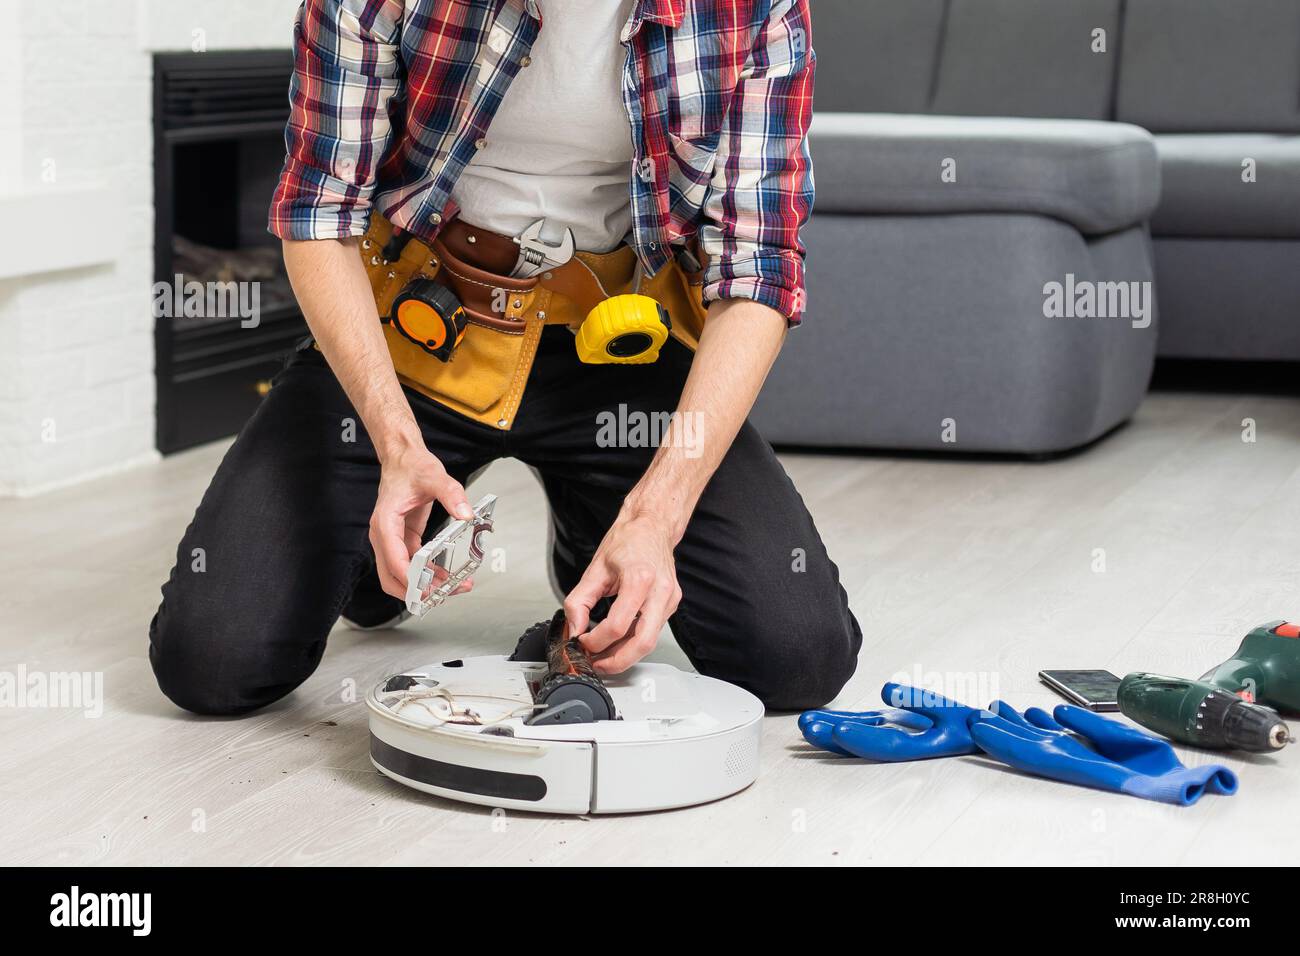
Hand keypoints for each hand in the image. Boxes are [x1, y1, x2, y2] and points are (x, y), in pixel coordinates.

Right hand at [370, 444, 472, 598]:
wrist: (403, 458)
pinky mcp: (402, 541)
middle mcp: (383, 535)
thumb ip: (452, 495)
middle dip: (415, 591)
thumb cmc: (411, 467)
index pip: (393, 559)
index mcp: (385, 522)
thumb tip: (466, 515)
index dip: (410, 577)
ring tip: (454, 589)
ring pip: (401, 576)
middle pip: (391, 577)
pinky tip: (447, 578)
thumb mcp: (435, 476)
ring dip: (424, 587)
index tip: (428, 588)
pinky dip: (427, 575)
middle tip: (442, 596)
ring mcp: (391, 540)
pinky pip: (412, 566)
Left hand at [563, 513, 681, 674]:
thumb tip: (574, 628)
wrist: (652, 526)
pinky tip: (619, 640)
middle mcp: (659, 591)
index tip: (582, 641)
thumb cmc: (628, 541)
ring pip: (650, 641)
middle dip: (617, 661)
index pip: (616, 625)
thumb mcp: (595, 569)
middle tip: (597, 664)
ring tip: (604, 656)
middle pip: (642, 643)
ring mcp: (669, 599)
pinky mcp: (672, 603)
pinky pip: (653, 630)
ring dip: (626, 654)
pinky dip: (634, 640)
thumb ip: (579, 602)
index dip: (596, 641)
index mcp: (639, 579)